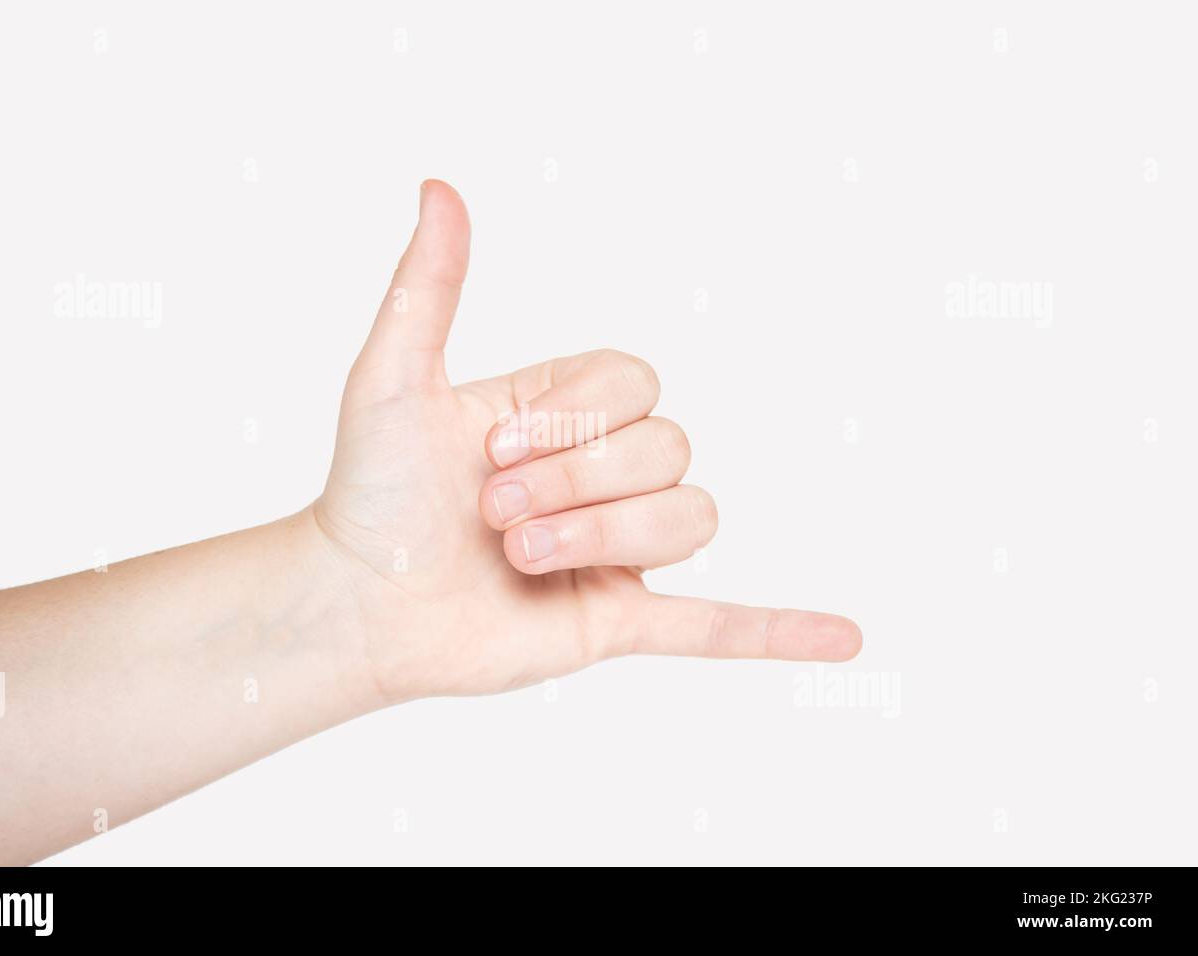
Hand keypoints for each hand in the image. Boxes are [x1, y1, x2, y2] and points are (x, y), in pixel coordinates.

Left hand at [312, 180, 860, 703]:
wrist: (351, 603)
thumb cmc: (369, 492)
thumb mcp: (396, 378)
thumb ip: (430, 288)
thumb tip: (440, 186)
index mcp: (566, 414)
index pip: (636, 385)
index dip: (577, 414)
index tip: (490, 446)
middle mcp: (602, 476)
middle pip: (667, 450)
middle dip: (577, 480)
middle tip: (493, 511)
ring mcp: (615, 549)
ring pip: (689, 520)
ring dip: (604, 535)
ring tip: (520, 555)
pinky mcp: (615, 619)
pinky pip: (713, 624)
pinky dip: (778, 630)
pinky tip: (846, 636)